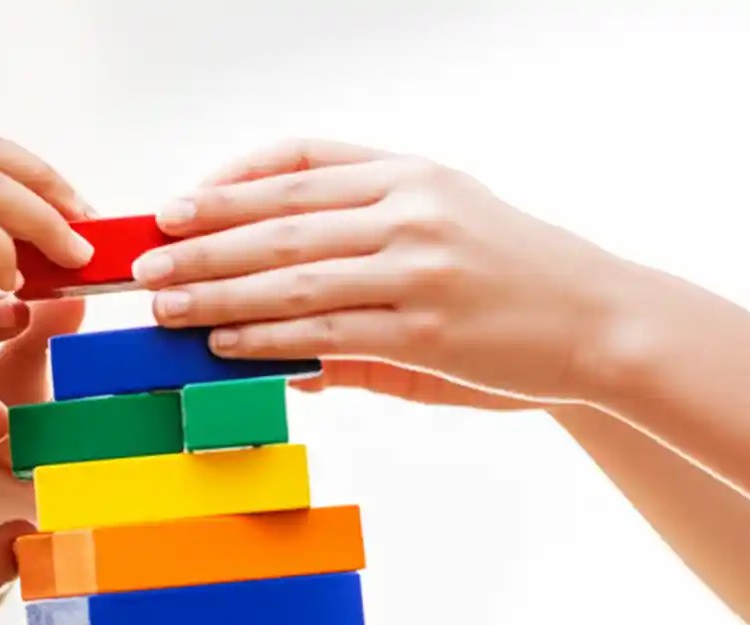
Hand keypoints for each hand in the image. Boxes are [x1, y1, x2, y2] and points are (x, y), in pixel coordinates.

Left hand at [133, 139, 642, 402]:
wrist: (604, 323)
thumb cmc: (514, 278)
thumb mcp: (446, 231)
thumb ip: (358, 254)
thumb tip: (273, 292)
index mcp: (411, 172)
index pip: (300, 159)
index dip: (232, 180)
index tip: (181, 203)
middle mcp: (412, 207)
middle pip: (280, 218)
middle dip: (202, 241)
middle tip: (145, 262)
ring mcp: (419, 266)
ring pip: (292, 274)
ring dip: (218, 291)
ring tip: (165, 305)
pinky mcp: (426, 328)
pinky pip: (325, 329)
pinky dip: (266, 335)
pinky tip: (224, 341)